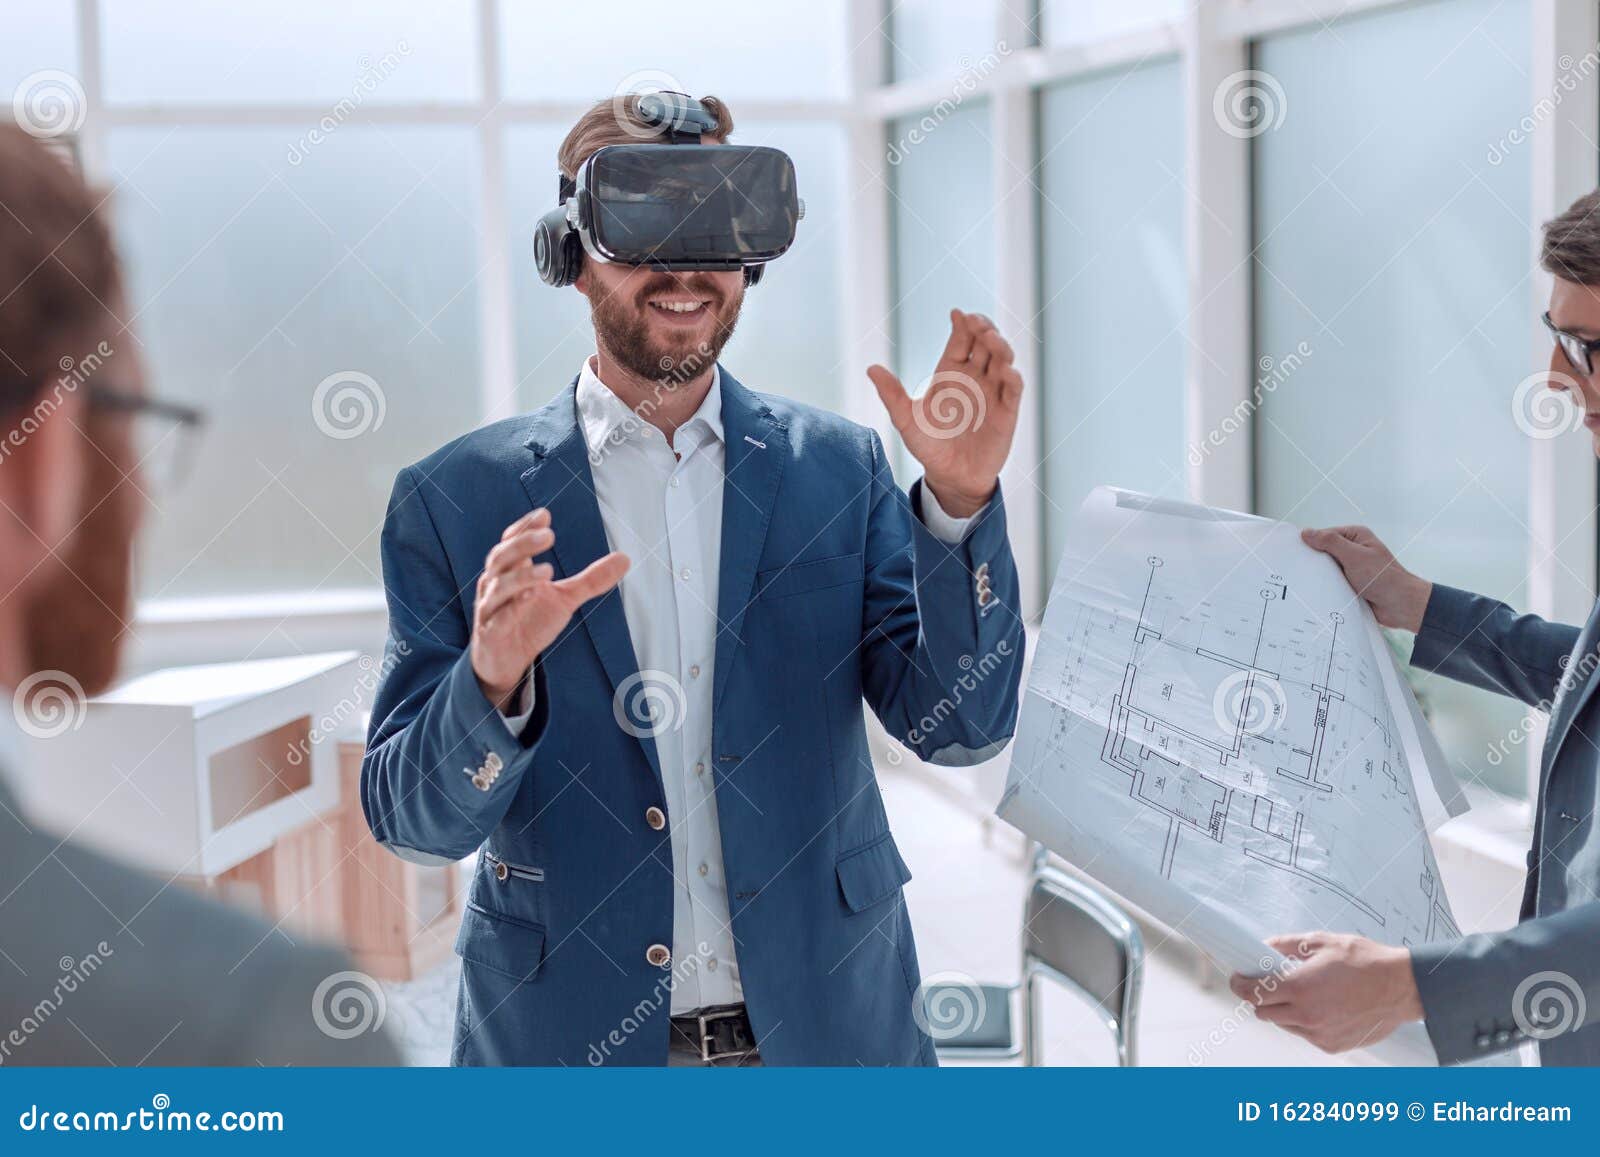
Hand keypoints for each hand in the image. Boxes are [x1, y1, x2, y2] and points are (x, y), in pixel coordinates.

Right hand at [471, 508, 628, 710]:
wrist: (504, 660)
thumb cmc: (529, 620)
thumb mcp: (565, 599)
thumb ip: (591, 580)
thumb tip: (625, 558)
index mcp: (512, 569)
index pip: (513, 541)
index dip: (525, 527)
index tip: (544, 514)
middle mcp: (496, 583)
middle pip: (502, 557)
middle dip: (523, 544)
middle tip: (548, 535)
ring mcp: (491, 607)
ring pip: (499, 586)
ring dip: (521, 576)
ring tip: (547, 570)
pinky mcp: (490, 632)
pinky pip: (497, 618)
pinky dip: (510, 609)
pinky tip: (527, 600)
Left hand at [868, 309, 1023, 517]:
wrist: (950, 478)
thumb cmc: (929, 447)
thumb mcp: (906, 421)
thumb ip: (892, 395)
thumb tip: (871, 368)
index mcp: (950, 372)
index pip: (960, 339)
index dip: (962, 324)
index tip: (957, 313)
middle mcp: (974, 377)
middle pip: (984, 343)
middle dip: (984, 329)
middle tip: (977, 323)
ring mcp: (992, 392)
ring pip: (1002, 359)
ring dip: (1000, 346)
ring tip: (991, 339)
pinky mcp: (1007, 412)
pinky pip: (1014, 389)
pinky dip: (1012, 377)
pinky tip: (1006, 370)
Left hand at [1229, 933, 1423, 1053]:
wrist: (1402, 987)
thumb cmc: (1366, 962)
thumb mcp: (1323, 943)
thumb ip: (1290, 945)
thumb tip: (1268, 945)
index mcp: (1299, 988)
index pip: (1253, 994)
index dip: (1240, 986)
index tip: (1238, 979)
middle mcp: (1306, 1015)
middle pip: (1263, 1012)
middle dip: (1260, 998)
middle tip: (1269, 985)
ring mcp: (1319, 1033)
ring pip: (1284, 1025)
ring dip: (1284, 1011)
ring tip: (1302, 994)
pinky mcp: (1332, 1045)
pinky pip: (1306, 1034)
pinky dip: (1305, 1022)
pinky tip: (1321, 1007)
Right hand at [1301, 524, 1431, 632]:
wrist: (1401, 606)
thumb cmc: (1383, 577)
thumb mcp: (1355, 556)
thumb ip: (1331, 542)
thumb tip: (1306, 533)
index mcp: (1355, 536)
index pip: (1324, 535)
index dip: (1310, 543)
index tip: (1295, 553)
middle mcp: (1353, 550)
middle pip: (1323, 552)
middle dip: (1313, 561)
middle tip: (1297, 570)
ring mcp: (1351, 567)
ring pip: (1325, 569)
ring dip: (1319, 576)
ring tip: (1305, 583)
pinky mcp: (1349, 583)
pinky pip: (1331, 583)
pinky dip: (1325, 587)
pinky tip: (1315, 592)